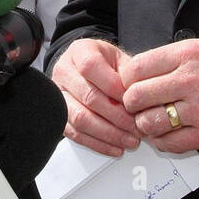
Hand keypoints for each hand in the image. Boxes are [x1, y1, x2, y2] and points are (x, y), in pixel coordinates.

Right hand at [51, 38, 141, 156]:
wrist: (88, 69)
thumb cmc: (107, 64)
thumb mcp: (120, 59)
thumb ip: (129, 74)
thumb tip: (140, 98)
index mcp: (80, 51)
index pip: (91, 67)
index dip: (114, 86)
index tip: (133, 100)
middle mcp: (64, 71)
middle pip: (88, 97)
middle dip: (117, 116)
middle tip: (137, 127)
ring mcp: (58, 94)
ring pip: (80, 118)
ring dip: (108, 134)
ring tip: (130, 140)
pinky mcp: (59, 116)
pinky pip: (75, 134)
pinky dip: (98, 144)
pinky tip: (115, 147)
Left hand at [118, 38, 198, 152]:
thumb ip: (172, 59)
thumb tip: (138, 73)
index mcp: (187, 54)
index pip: (137, 68)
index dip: (127, 80)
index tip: (131, 86)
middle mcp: (190, 79)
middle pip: (136, 96)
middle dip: (131, 104)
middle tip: (137, 107)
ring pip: (148, 122)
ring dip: (145, 124)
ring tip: (152, 121)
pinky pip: (170, 143)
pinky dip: (162, 142)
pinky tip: (167, 134)